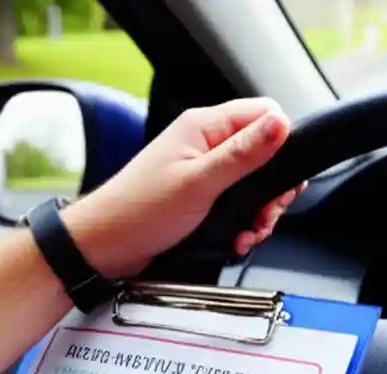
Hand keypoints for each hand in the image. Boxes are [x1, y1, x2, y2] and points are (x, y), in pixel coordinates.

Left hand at [61, 97, 300, 278]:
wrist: (105, 246)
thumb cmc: (138, 211)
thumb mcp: (198, 182)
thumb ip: (242, 154)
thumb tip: (280, 125)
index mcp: (204, 127)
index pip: (263, 114)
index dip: (281, 142)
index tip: (281, 176)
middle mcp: (206, 144)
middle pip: (265, 152)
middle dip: (274, 188)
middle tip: (267, 211)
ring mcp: (204, 171)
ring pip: (255, 183)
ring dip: (260, 211)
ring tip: (249, 231)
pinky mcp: (202, 196)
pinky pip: (238, 204)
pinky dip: (244, 223)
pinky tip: (237, 238)